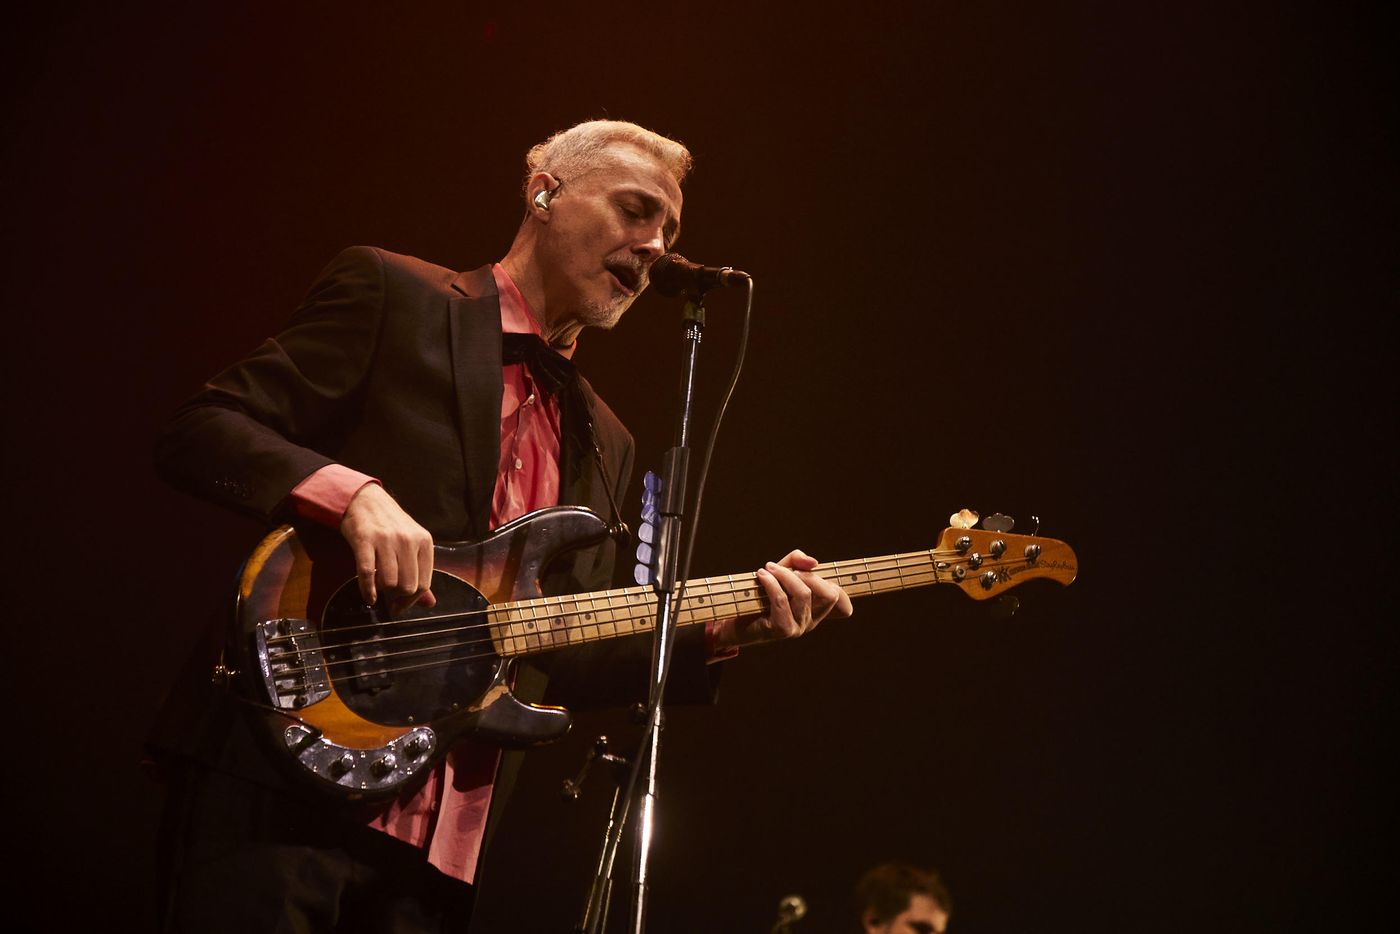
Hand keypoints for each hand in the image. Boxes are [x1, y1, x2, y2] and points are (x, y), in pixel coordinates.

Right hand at [339, 483, 436, 613]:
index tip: (402, 605)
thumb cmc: (391, 526)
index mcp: (424, 541)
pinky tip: (368, 596)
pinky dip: (367, 591)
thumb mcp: (412, 544)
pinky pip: (367, 574)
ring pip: (389, 582)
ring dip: (382, 591)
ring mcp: (386, 539)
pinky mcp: (364, 540)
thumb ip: (421, 573)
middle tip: (390, 600)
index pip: (424, 583)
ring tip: (379, 588)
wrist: (366, 500)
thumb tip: (429, 603)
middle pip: (407, 586)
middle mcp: (407, 540)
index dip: (412, 600)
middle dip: (398, 598)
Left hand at [714, 549, 852, 648]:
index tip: (813, 572)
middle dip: (809, 574)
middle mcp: (811, 622)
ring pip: (804, 594)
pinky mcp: (782, 630)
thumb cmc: (758, 595)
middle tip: (789, 568)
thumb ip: (796, 562)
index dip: (839, 589)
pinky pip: (781, 600)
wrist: (733, 620)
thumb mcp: (780, 573)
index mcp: (816, 611)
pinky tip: (761, 575)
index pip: (843, 605)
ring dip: (785, 575)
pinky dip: (771, 583)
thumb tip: (813, 562)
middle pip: (828, 594)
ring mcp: (798, 628)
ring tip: (769, 568)